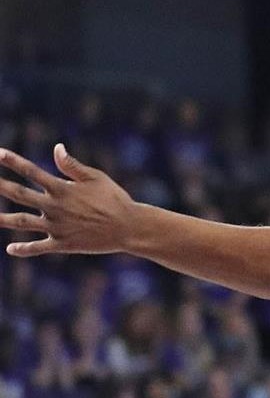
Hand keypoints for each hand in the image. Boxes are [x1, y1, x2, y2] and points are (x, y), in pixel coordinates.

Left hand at [0, 144, 138, 256]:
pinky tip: (10, 248)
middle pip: (19, 195)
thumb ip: (73, 165)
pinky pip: (38, 247)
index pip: (32, 172)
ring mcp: (57, 227)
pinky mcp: (63, 244)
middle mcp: (56, 207)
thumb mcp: (97, 177)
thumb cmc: (114, 198)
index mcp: (63, 189)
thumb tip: (56, 148)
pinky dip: (24, 249)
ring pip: (22, 222)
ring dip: (1, 219)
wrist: (129, 227)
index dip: (13, 162)